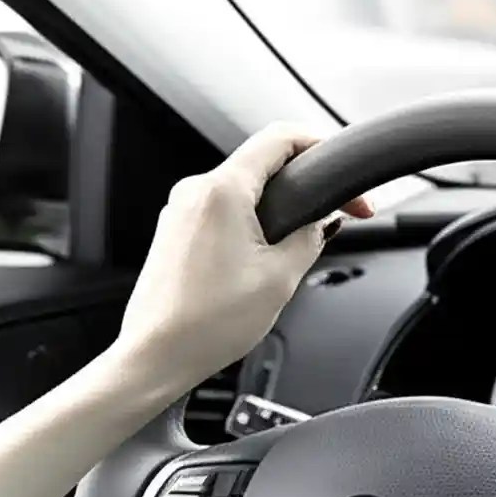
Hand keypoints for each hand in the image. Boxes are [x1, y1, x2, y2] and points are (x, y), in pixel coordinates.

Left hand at [112, 123, 373, 390]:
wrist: (156, 357)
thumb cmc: (206, 324)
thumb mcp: (281, 278)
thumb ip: (311, 237)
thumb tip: (323, 222)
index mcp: (222, 192)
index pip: (278, 139)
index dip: (318, 144)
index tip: (339, 167)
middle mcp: (195, 192)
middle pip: (262, 165)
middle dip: (302, 186)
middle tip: (335, 215)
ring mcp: (180, 212)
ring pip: (242, 191)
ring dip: (276, 210)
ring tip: (294, 249)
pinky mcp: (175, 233)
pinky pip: (221, 212)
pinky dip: (249, 225)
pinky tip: (261, 260)